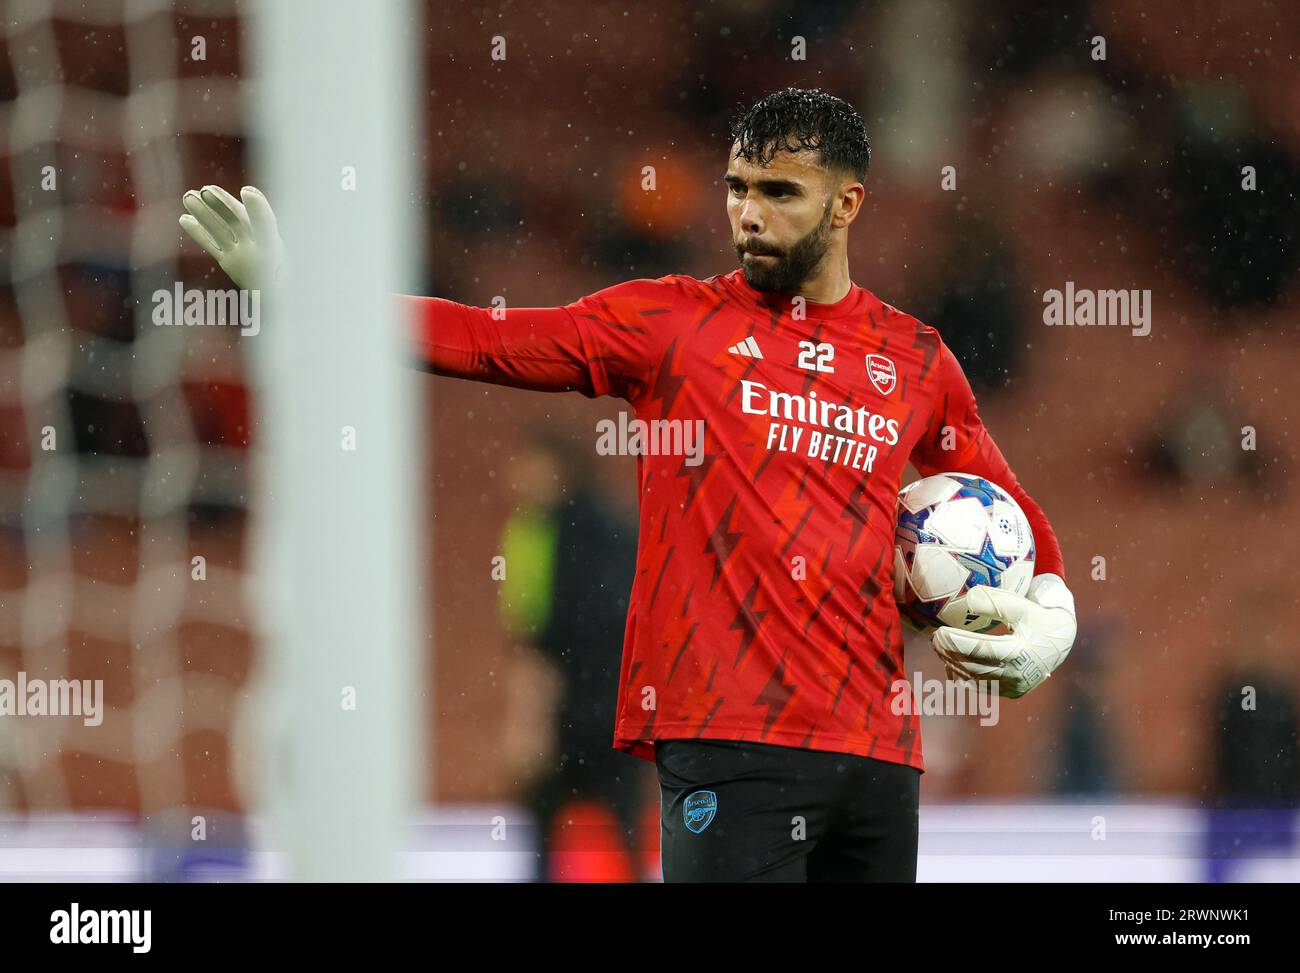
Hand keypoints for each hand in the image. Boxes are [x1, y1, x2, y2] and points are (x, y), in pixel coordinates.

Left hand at [179, 185, 282, 290]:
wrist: (273, 288)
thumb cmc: (276, 254)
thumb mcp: (276, 236)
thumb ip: (262, 216)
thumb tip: (248, 191)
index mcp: (274, 243)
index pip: (267, 225)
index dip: (258, 209)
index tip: (247, 191)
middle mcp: (257, 252)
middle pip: (238, 224)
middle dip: (222, 206)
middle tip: (205, 190)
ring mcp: (240, 258)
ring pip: (220, 232)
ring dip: (203, 214)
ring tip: (188, 196)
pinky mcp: (227, 262)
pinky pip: (211, 245)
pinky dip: (198, 232)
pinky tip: (184, 219)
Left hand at [931, 573, 1075, 697]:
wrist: (1060, 641)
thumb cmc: (1037, 617)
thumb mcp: (1020, 605)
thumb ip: (995, 601)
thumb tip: (968, 598)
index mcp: (1020, 652)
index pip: (979, 650)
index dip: (956, 642)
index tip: (939, 631)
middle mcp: (1017, 674)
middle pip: (973, 666)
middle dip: (949, 653)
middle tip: (935, 638)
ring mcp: (1014, 686)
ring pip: (974, 680)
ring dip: (952, 664)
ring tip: (940, 647)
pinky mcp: (1011, 692)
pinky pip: (980, 688)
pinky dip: (963, 676)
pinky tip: (951, 663)